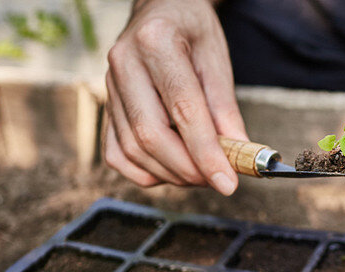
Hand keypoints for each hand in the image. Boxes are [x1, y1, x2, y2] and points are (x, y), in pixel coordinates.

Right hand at [103, 0, 245, 193]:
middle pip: (150, 135)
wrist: (160, 11)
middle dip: (187, 169)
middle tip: (216, 180)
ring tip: (200, 174)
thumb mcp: (217, 59)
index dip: (207, 153)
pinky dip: (144, 172)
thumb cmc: (191, 31)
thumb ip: (226, 109)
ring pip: (132, 149)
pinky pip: (116, 153)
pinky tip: (171, 169)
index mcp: (157, 42)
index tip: (228, 181)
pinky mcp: (105, 106)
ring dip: (170, 174)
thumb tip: (239, 154)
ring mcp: (108, 86)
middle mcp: (124, 63)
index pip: (183, 109)